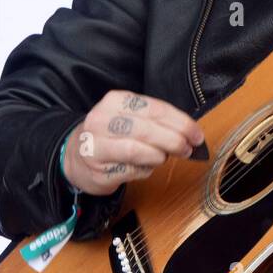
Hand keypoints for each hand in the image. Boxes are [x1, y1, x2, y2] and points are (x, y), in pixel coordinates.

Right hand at [63, 91, 204, 194]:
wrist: (75, 156)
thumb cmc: (111, 135)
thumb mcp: (131, 118)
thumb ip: (158, 121)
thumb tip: (191, 133)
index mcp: (114, 101)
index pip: (155, 109)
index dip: (181, 123)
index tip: (196, 134)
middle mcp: (101, 120)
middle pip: (147, 130)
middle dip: (174, 141)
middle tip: (187, 149)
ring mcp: (95, 146)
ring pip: (137, 151)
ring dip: (158, 156)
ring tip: (163, 157)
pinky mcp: (97, 170)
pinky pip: (131, 171)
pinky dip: (145, 170)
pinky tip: (144, 167)